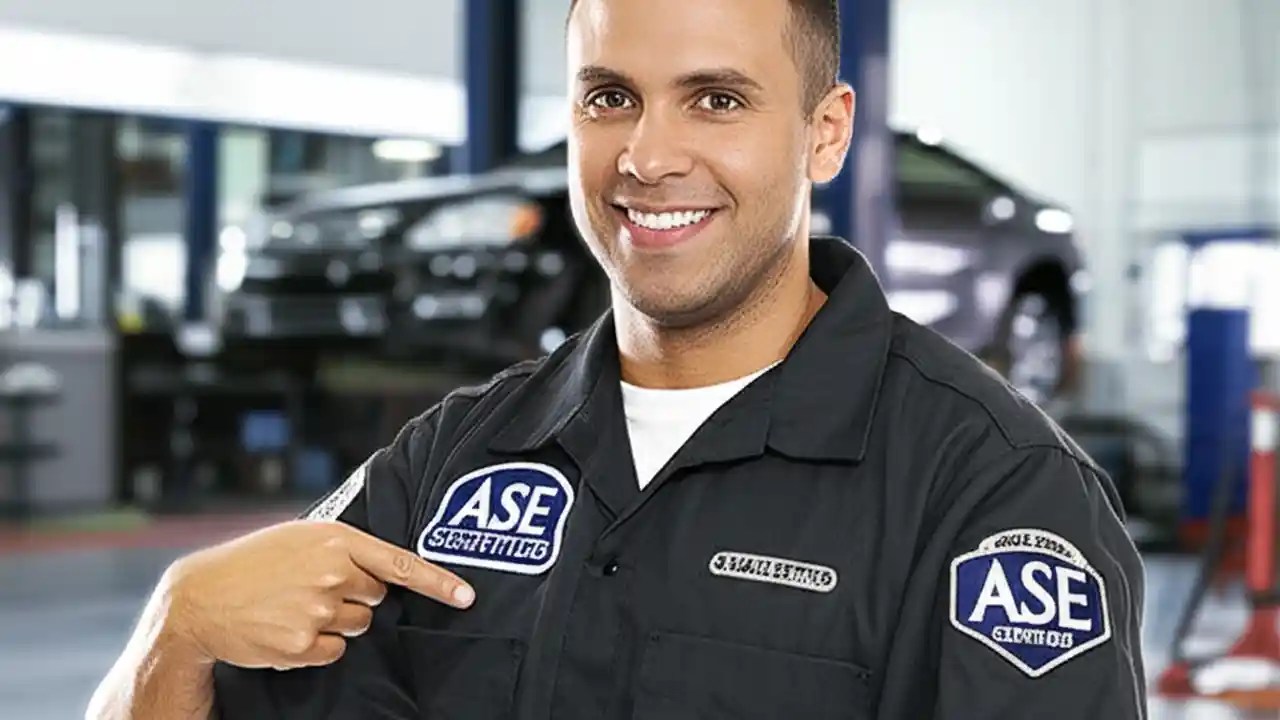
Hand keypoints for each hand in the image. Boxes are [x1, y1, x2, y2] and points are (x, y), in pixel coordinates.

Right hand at [161, 520, 474, 669]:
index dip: (438, 582)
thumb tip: (382, 569)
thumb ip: (342, 547)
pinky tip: (287, 629)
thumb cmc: (252, 563)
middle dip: (354, 595)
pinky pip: (335, 651)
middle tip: (312, 587)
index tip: (467, 596)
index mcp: (334, 539)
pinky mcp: (304, 645)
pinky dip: (317, 646)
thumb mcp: (298, 537)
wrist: (198, 599)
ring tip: (293, 606)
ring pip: (357, 625)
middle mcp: (331, 573)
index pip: (400, 563)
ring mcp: (318, 610)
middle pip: (376, 596)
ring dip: (334, 620)